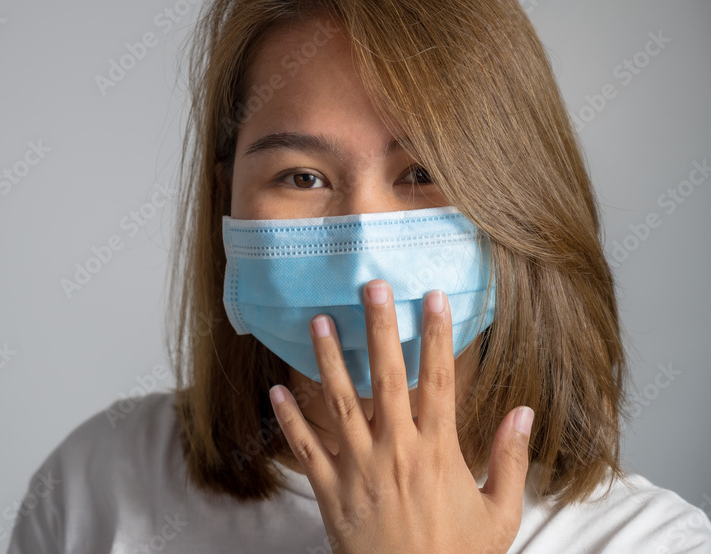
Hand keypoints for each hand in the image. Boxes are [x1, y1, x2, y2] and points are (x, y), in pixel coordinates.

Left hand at [268, 280, 533, 552]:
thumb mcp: (499, 514)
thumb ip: (509, 459)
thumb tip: (524, 412)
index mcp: (438, 452)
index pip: (439, 380)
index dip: (437, 335)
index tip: (433, 296)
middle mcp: (395, 451)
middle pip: (386, 376)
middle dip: (379, 328)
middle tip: (371, 286)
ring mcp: (358, 469)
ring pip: (339, 402)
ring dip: (327, 359)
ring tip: (318, 320)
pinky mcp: (330, 492)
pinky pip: (305, 449)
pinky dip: (290, 419)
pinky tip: (276, 389)